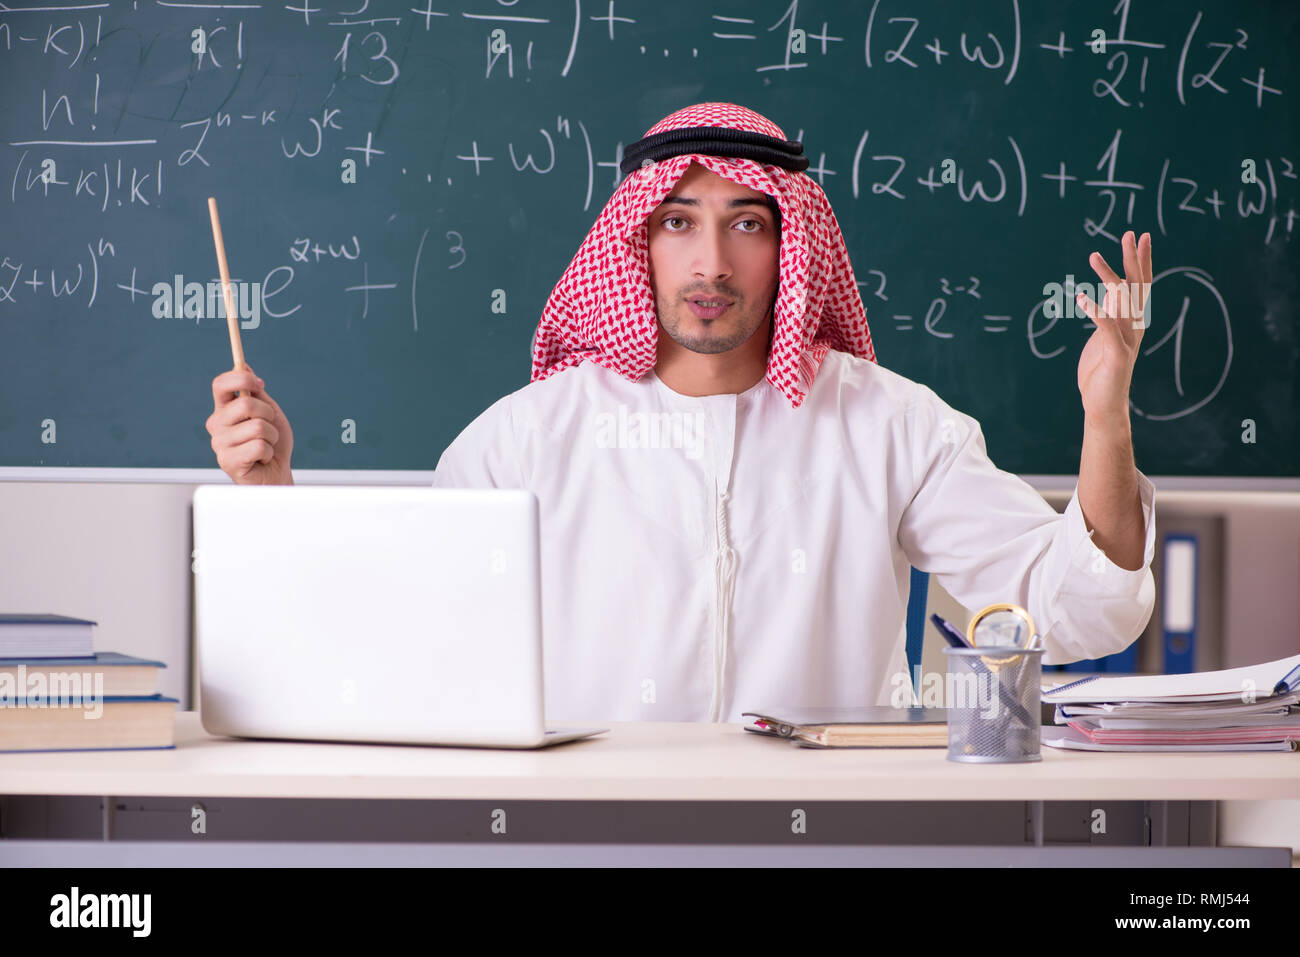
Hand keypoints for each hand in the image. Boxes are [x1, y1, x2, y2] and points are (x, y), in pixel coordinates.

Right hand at [206, 366, 293, 484]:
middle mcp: (216, 425)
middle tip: (268, 428)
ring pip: (257, 427)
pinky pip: (259, 446)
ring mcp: (219, 444)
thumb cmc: (272, 444)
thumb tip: (243, 364)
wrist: (277, 474)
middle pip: (246, 404)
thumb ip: (256, 392)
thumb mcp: (268, 412)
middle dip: (268, 415)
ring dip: (271, 437)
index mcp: (224, 410)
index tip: (259, 383)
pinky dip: (269, 452)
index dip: (241, 378)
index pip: (220, 385)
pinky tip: (261, 458)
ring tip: (265, 446)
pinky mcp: (226, 461)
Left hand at [1074, 230, 1150, 428]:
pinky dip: (1094, 311)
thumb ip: (1110, 313)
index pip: (1140, 284)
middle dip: (1134, 259)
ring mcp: (1127, 339)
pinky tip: (1081, 297)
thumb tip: (1109, 289)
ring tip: (1093, 256)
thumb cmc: (1102, 370)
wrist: (1104, 403)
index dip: (1141, 260)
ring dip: (1106, 276)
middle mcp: (1134, 326)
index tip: (1140, 236)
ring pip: (1120, 302)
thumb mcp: (1105, 334)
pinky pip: (1104, 327)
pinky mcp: (1116, 353)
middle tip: (1131, 233)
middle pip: (1137, 286)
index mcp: (1132, 321)